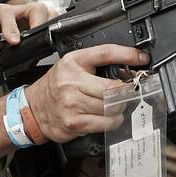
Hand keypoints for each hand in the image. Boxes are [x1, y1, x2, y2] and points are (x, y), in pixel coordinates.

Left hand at [0, 2, 52, 65]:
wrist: (0, 28)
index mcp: (3, 12)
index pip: (8, 14)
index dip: (11, 27)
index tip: (14, 41)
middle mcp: (21, 10)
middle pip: (36, 8)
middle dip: (37, 22)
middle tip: (36, 39)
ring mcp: (35, 14)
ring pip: (49, 13)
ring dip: (49, 25)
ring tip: (46, 40)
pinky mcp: (45, 20)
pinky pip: (55, 21)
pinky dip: (55, 30)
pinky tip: (51, 40)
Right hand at [24, 44, 149, 142]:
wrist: (33, 109)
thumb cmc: (55, 86)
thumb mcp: (71, 66)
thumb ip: (95, 65)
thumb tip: (127, 69)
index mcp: (73, 62)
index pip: (105, 53)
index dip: (128, 54)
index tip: (142, 58)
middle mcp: (72, 81)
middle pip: (112, 87)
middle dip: (126, 91)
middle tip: (128, 91)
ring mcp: (73, 103)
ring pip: (111, 106)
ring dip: (120, 107)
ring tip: (115, 105)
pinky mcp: (75, 122)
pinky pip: (105, 123)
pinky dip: (113, 121)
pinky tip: (108, 117)